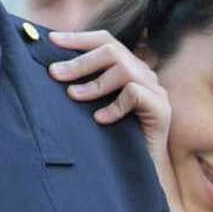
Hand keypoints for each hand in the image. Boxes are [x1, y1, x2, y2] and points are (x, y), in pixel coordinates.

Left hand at [48, 30, 177, 199]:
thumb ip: (81, 86)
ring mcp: (156, 90)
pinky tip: (99, 120)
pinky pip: (135, 94)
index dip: (78, 39)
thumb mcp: (93, 107)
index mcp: (129, 68)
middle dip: (79, 61)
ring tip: (73, 96)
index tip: (51, 40)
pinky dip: (114, 105)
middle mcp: (144, 74)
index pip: (105, 41)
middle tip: (54, 73)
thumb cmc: (112, 139)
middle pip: (112, 51)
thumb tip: (50, 70)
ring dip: (94, 83)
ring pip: (123, 69)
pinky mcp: (162, 109)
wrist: (140, 172)